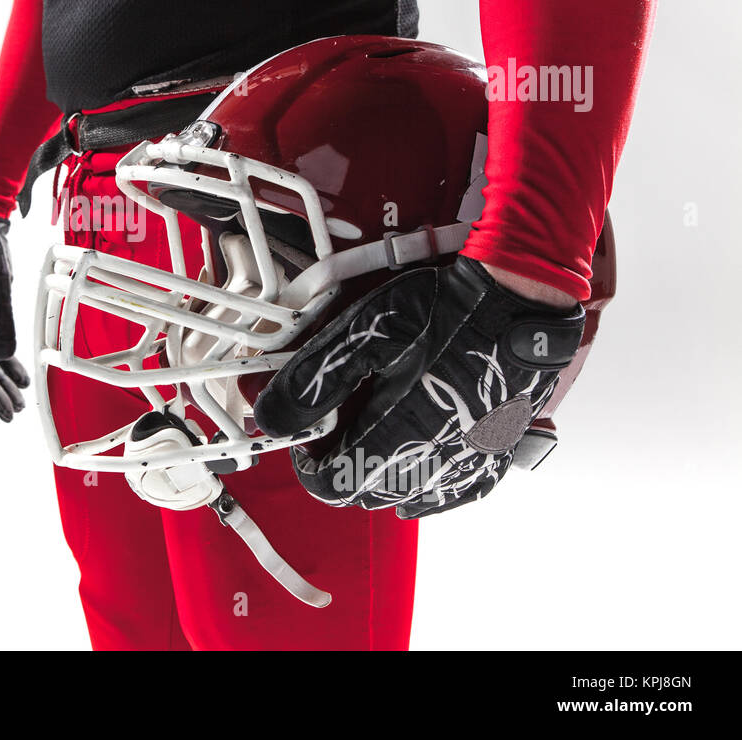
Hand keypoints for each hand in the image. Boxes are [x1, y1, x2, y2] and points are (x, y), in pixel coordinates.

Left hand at [254, 256, 584, 517]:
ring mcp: (473, 459)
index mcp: (399, 434)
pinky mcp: (501, 450)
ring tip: (372, 438)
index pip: (336, 485)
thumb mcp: (366, 332)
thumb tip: (272, 418)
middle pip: (371, 494)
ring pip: (414, 498)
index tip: (305, 441)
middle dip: (343, 468)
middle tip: (335, 431)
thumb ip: (315, 379)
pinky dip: (431, 484)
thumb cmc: (447, 308)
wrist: (522, 297)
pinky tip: (422, 460)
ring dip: (383, 478)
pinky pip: (459, 490)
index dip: (310, 467)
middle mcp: (438, 459)